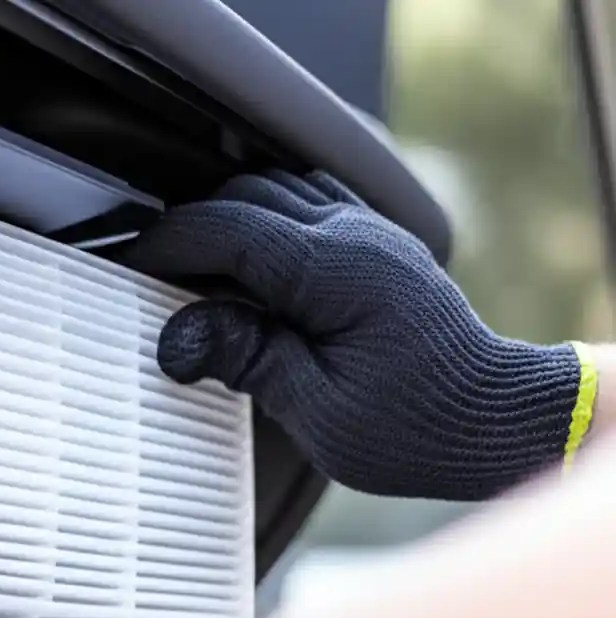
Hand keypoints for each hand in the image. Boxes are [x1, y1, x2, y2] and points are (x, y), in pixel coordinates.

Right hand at [123, 171, 588, 498]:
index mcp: (334, 270)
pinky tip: (246, 261)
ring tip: (193, 271)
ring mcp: (368, 230)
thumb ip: (245, 358)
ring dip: (225, 218)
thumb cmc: (417, 427)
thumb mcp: (318, 410)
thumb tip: (177, 336)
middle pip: (243, 195)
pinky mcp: (375, 240)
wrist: (494, 418)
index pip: (225, 228)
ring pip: (273, 187)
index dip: (166, 244)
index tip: (128, 267)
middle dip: (188, 230)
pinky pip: (305, 200)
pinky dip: (262, 218)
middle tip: (152, 278)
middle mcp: (353, 234)